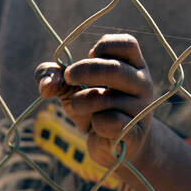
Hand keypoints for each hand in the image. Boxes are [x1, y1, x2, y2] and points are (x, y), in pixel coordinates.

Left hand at [34, 34, 155, 169]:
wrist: (112, 146)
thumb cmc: (93, 107)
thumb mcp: (72, 86)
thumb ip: (54, 75)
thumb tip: (47, 85)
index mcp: (133, 65)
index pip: (126, 44)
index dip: (104, 46)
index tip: (91, 56)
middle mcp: (143, 83)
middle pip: (114, 69)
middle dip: (84, 70)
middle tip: (69, 77)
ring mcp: (141, 108)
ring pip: (105, 99)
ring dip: (81, 101)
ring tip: (79, 106)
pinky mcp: (135, 132)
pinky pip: (110, 122)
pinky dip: (95, 123)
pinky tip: (97, 127)